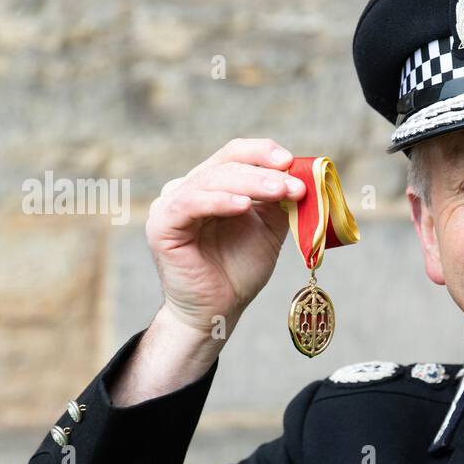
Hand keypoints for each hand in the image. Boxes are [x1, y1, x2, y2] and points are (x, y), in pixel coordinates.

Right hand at [145, 138, 306, 336]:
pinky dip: (219, 201)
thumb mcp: (268, 229)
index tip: (293, 162)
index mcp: (212, 185)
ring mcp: (172, 205)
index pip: (235, 154)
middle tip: (295, 184)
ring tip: (280, 191)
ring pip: (210, 180)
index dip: (263, 152)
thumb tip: (302, 175)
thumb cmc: (239, 271)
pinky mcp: (162, 225)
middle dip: (265, 172)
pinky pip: (189, 204)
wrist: (218, 310)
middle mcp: (188, 188)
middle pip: (226, 163)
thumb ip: (279, 202)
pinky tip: (243, 206)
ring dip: (250, 183)